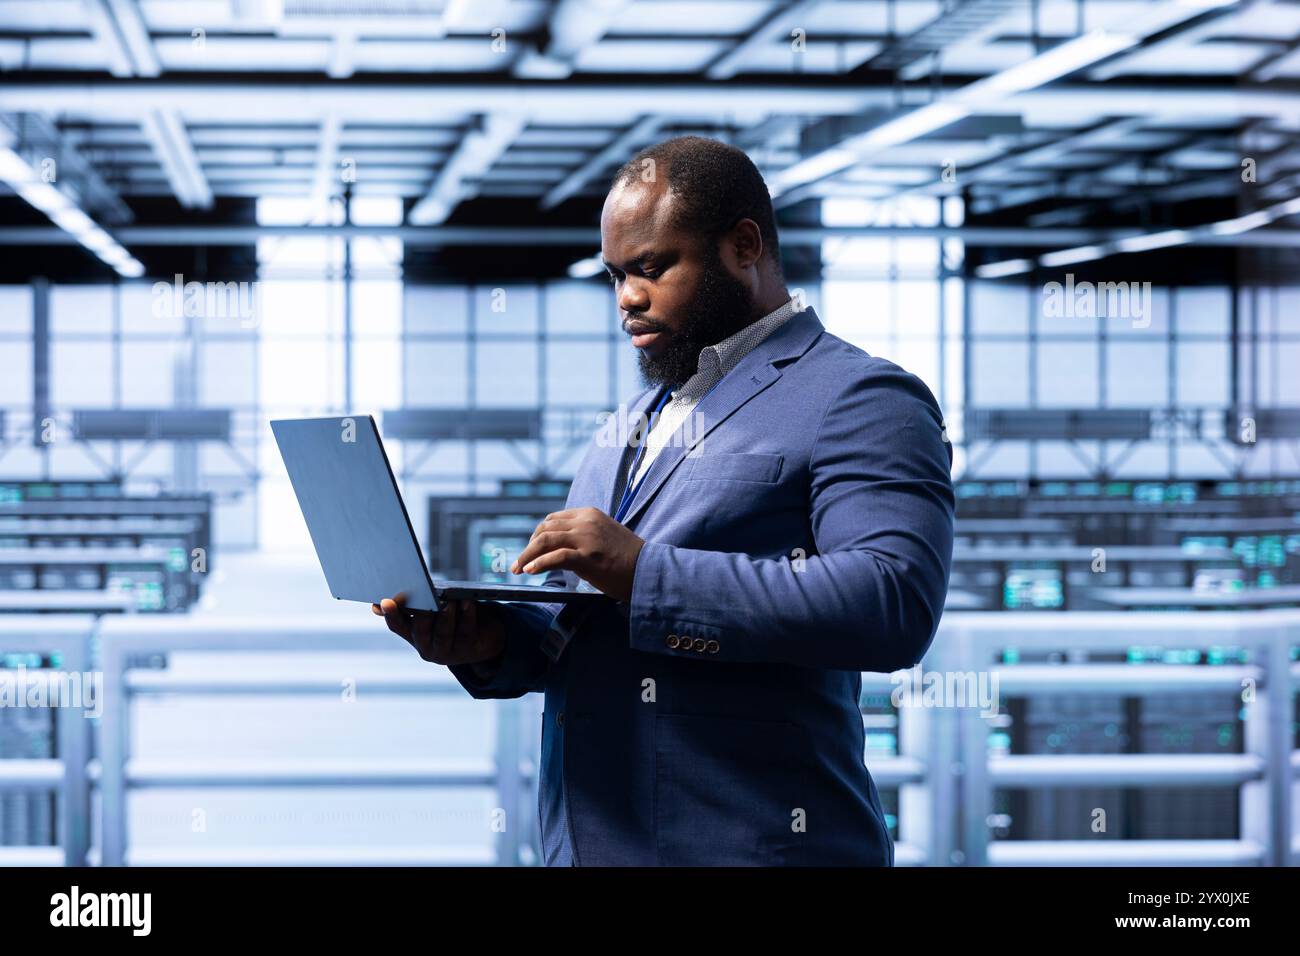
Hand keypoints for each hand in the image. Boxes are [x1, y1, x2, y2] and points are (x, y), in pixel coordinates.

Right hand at [372, 594, 505, 665]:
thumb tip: (377, 606)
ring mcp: (447, 653)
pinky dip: (466, 616)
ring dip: (445, 616)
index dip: (391, 615)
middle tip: (423, 596)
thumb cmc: (451, 617)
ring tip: (449, 599)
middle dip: (421, 615)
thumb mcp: (430, 611)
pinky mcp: (468, 651)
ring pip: (443, 634)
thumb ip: (409, 607)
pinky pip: (466, 632)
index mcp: (412, 635)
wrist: (482, 636)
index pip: (397, 626)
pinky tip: (467, 602)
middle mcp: (426, 648)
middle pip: (420, 631)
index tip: (386, 601)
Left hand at [511, 507, 644, 601]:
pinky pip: (555, 557)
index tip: (530, 551)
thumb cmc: (627, 558)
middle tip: (518, 563)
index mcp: (589, 514)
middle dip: (528, 547)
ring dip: (527, 555)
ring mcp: (586, 538)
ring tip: (518, 569)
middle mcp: (585, 521)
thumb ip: (584, 534)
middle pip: (544, 529)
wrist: (648, 569)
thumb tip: (559, 546)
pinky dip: (539, 563)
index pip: (553, 519)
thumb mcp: (604, 535)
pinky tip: (530, 571)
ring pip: (545, 540)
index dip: (537, 535)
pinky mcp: (588, 557)